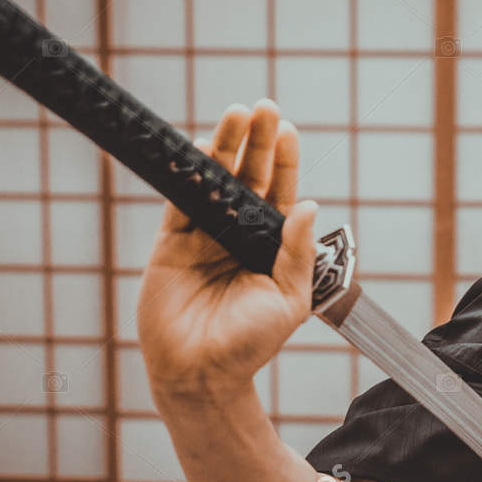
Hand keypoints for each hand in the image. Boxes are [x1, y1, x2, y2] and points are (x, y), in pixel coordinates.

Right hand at [137, 99, 319, 398]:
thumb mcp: (287, 300)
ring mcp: (204, 236)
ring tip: (237, 114)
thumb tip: (309, 205)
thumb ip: (297, 253)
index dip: (284, 162)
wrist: (201, 375)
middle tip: (264, 107)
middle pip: (249, 177)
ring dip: (225, 147)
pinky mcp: (171, 244)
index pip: (280, 194)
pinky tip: (202, 148)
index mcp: (271, 246)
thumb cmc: (249, 345)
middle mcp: (239, 235)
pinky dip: (190, 175)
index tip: (288, 130)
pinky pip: (181, 202)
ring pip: (216, 181)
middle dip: (257, 142)